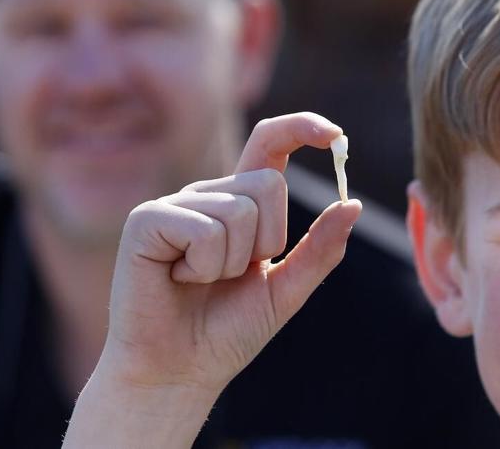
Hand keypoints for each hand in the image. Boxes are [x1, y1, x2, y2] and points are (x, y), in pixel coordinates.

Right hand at [99, 112, 361, 393]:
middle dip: (267, 241)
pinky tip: (179, 280)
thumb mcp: (286, 289)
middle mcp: (208, 195)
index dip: (301, 128)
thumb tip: (353, 204)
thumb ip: (319, 249)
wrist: (178, 371)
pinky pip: (204, 229)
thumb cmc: (227, 330)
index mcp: (240, 203)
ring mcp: (175, 204)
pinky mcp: (146, 220)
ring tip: (202, 281)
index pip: (270, 145)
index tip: (336, 136)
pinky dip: (203, 266)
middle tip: (234, 274)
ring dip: (232, 263)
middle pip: (269, 184)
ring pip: (239, 210)